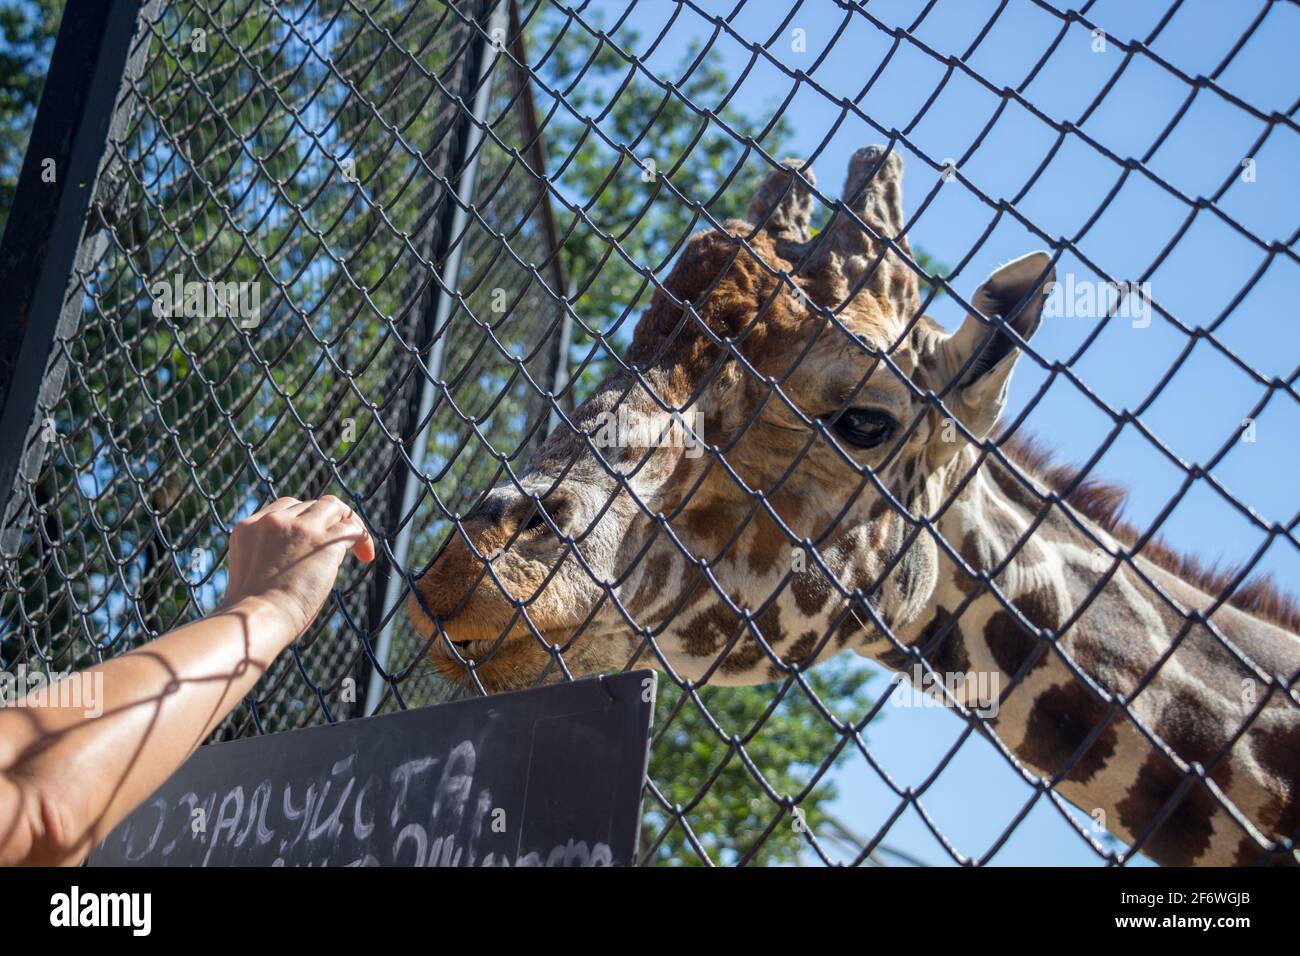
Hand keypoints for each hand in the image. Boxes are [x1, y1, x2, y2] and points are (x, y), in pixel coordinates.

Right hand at [220, 496, 375, 641]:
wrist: (258, 620)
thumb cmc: (252, 614)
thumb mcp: (251, 574)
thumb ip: (268, 557)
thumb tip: (293, 566)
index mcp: (249, 528)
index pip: (284, 508)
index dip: (304, 520)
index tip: (312, 541)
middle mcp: (272, 520)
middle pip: (310, 505)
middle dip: (326, 521)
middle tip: (337, 544)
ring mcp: (298, 527)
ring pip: (333, 507)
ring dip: (347, 521)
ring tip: (357, 546)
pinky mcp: (322, 540)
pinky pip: (352, 527)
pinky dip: (363, 538)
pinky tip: (365, 556)